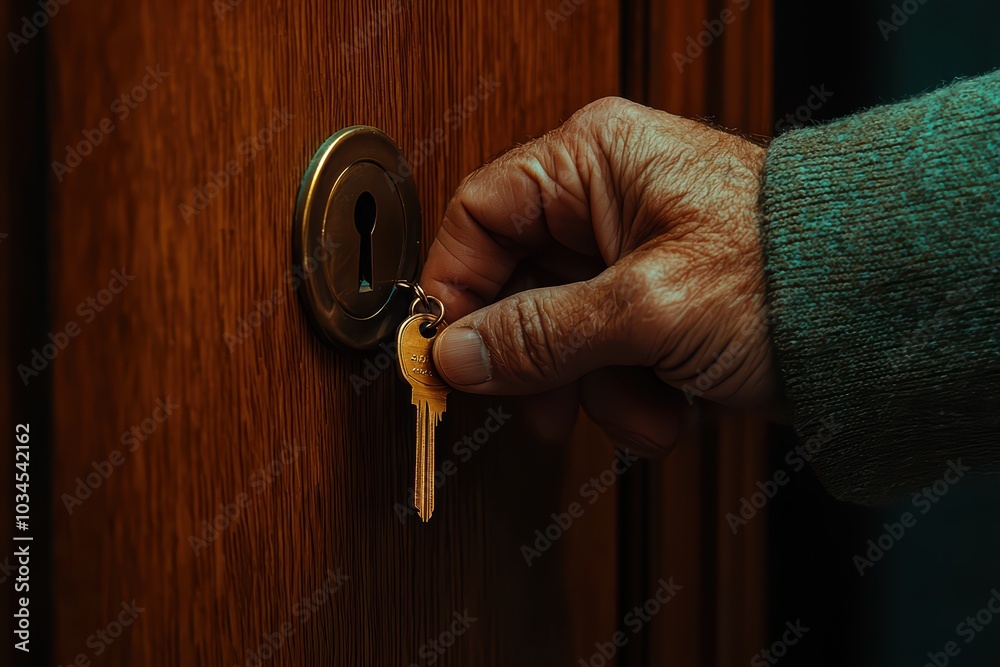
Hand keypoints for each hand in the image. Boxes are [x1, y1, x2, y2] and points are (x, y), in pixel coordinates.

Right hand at [420, 97, 783, 454]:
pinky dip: (630, 396)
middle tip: (539, 412)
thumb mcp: (646, 309)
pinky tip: (674, 408)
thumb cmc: (785, 275)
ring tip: (647, 411)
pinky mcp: (652, 306)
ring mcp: (628, 258)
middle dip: (537, 361)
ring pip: (559, 336)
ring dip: (595, 390)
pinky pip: (603, 357)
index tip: (444, 355)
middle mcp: (603, 203)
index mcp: (592, 162)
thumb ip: (538, 334)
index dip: (455, 287)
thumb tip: (453, 355)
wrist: (877, 317)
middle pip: (516, 287)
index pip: (480, 215)